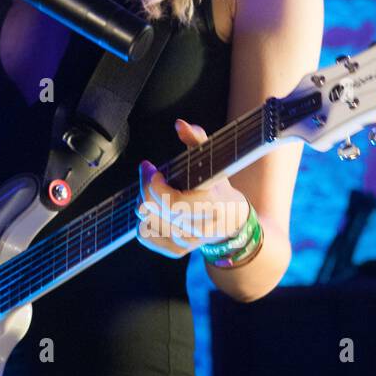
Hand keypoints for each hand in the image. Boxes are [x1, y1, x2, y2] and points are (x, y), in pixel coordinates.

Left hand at [135, 118, 250, 258]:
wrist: (232, 222)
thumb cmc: (218, 187)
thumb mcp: (213, 161)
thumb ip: (198, 140)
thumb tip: (180, 125)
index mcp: (211, 206)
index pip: (172, 202)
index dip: (154, 184)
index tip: (152, 168)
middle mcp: (199, 228)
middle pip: (153, 209)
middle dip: (145, 186)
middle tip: (149, 172)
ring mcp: (187, 242)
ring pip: (146, 221)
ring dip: (144, 201)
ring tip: (153, 190)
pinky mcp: (176, 251)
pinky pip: (145, 236)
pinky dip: (143, 220)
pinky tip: (154, 208)